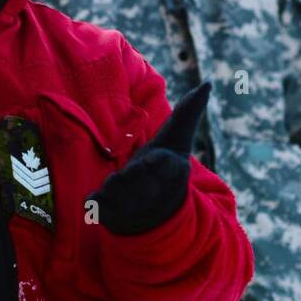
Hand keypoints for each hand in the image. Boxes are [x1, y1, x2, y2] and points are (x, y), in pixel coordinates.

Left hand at [86, 82, 210, 235]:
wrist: (156, 215)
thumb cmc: (165, 169)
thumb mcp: (177, 141)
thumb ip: (189, 112)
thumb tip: (207, 83)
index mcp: (171, 172)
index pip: (164, 165)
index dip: (156, 164)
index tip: (150, 160)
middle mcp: (154, 191)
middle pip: (133, 175)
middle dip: (130, 173)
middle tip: (134, 171)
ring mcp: (133, 207)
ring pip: (114, 188)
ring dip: (112, 185)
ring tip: (117, 185)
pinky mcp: (112, 217)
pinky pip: (97, 207)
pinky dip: (94, 203)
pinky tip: (92, 200)